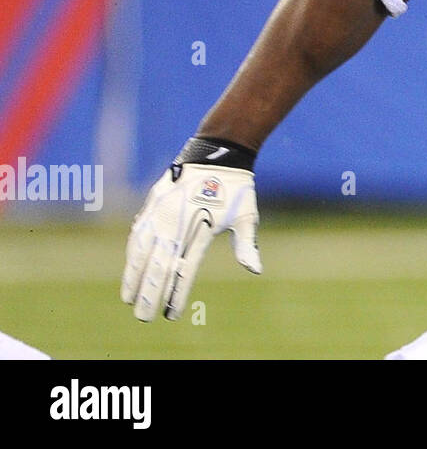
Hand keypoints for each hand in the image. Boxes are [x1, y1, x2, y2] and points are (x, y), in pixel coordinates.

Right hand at [121, 138, 261, 321]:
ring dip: (133, 276)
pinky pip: (138, 234)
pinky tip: (130, 268)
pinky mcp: (153, 204)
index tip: (171, 314)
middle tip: (142, 316)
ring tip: (128, 298)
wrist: (217, 152)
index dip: (176, 294)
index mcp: (201, 228)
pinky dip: (132, 254)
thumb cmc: (236, 188)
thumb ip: (247, 244)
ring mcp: (162, 213)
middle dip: (149, 293)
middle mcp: (177, 222)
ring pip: (141, 251)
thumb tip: (255, 270)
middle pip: (158, 266)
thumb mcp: (247, 215)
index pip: (184, 270)